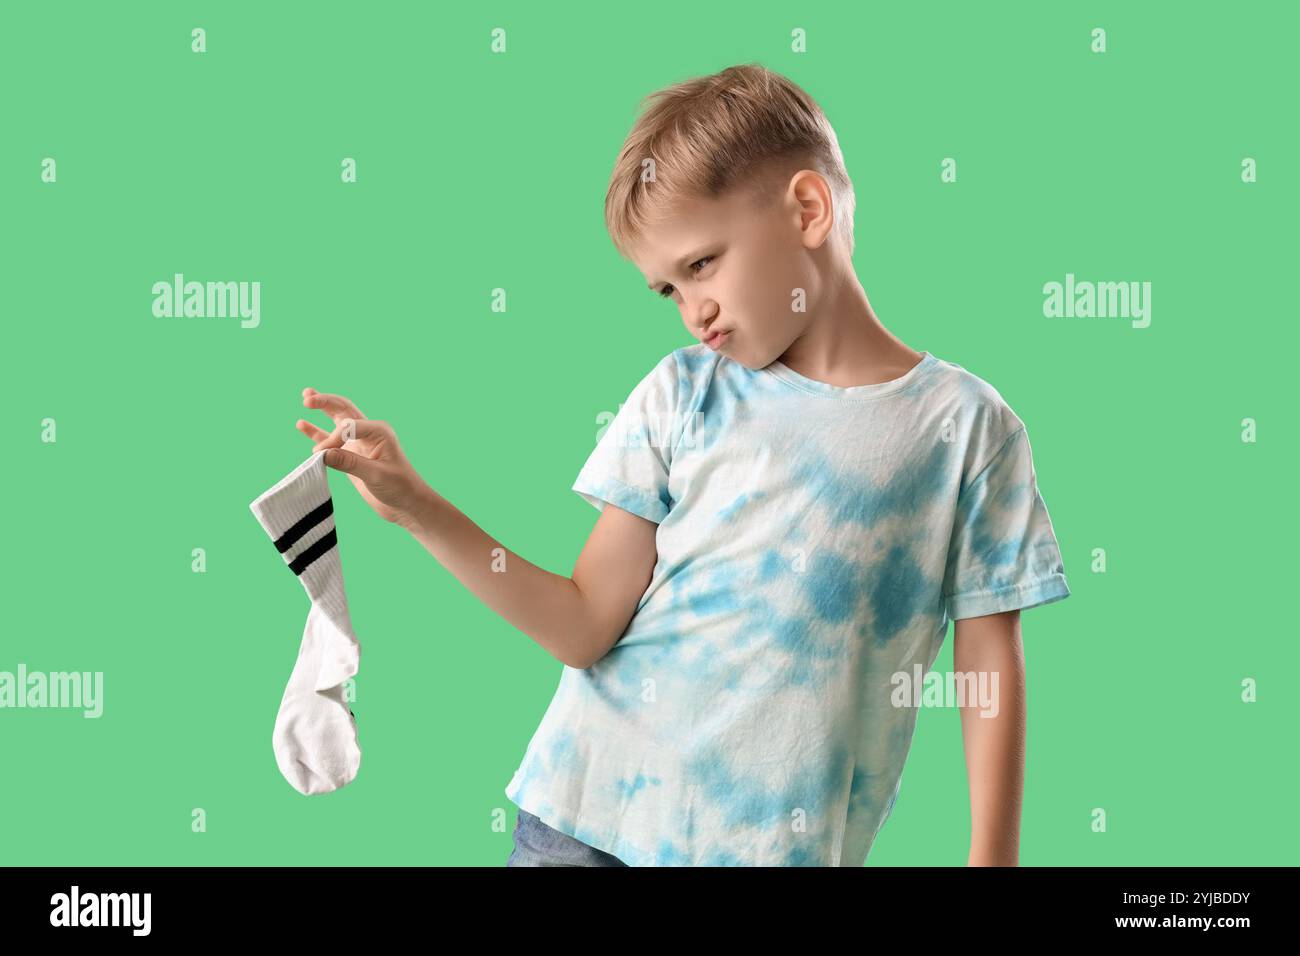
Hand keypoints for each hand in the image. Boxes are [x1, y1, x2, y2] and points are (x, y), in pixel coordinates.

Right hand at [296, 387, 428, 528]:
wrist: (406, 504)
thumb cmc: (400, 487)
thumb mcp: (376, 475)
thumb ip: (350, 463)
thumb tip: (321, 454)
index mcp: (379, 431)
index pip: (347, 426)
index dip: (331, 439)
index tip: (320, 456)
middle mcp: (369, 432)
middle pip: (343, 410)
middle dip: (325, 401)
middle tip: (306, 397)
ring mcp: (358, 442)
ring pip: (336, 420)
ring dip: (322, 408)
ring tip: (305, 396)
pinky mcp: (351, 455)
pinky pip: (330, 440)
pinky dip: (316, 433)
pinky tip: (302, 425)